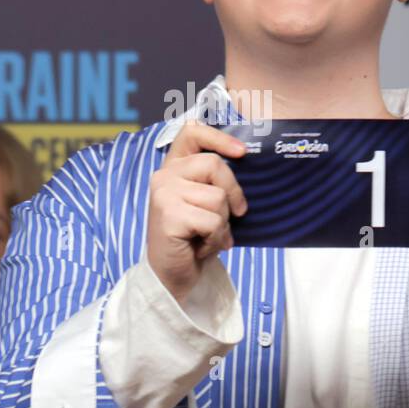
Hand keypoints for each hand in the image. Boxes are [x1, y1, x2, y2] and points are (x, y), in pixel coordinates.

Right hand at [146, 123, 247, 305]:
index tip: (241, 153)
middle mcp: (164, 176)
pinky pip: (212, 221)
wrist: (171, 275)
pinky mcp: (169, 215)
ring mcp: (163, 194)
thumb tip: (244, 163)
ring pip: (217, 197)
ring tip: (207, 235)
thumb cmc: (193, 238)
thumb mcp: (204, 202)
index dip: (219, 137)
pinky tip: (201, 246)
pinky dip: (216, 239)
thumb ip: (214, 181)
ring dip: (222, 224)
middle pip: (215, 165)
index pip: (192, 132)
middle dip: (233, 193)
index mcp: (173, 167)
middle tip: (234, 215)